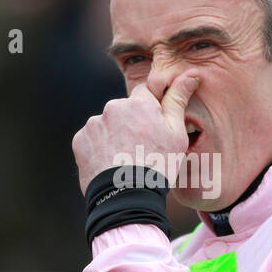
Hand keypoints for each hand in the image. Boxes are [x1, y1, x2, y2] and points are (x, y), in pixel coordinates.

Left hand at [72, 75, 200, 193]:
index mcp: (138, 103)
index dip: (150, 110)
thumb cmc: (157, 165)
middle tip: (140, 149)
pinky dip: (99, 148)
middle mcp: (112, 108)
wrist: (127, 197)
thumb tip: (191, 75)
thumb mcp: (176, 134)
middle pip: (124, 110)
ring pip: (107, 125)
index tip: (153, 127)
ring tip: (124, 159)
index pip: (144, 93)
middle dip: (130, 123)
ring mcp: (93, 124)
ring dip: (114, 136)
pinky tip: (110, 164)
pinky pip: (92, 140)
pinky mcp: (80, 141)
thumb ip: (178, 100)